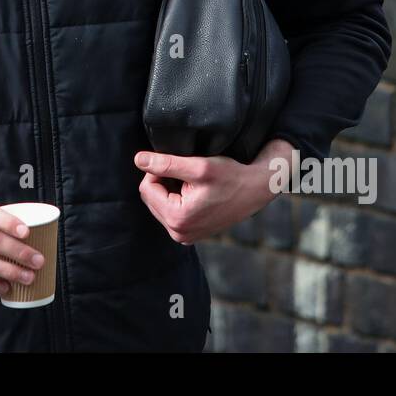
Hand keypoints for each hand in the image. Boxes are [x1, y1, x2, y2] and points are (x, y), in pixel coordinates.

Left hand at [134, 138, 295, 244]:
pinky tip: (196, 192)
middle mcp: (179, 234)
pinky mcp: (190, 233)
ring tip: (194, 183)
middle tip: (189, 174)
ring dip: (171, 189)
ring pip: (160, 203)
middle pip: (151, 198)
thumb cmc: (232, 176)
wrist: (257, 189)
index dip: (159, 171)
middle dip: (164, 182)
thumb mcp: (199, 166)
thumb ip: (166, 163)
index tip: (181, 165)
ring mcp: (185, 236)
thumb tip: (138, 159)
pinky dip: (178, 198)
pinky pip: (171, 211)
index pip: (146, 188)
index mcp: (178, 219)